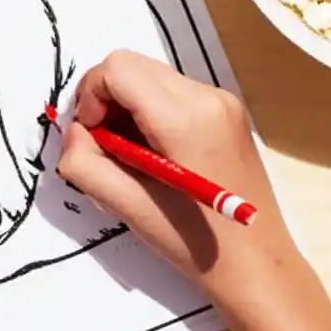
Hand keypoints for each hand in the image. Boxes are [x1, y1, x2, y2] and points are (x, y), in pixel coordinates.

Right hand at [55, 50, 296, 294]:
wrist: (256, 264)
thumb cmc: (193, 244)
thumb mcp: (128, 208)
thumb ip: (85, 164)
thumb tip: (74, 132)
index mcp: (185, 119)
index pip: (118, 68)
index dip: (91, 96)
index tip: (93, 137)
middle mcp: (208, 97)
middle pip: (133, 65)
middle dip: (106, 99)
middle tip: (105, 147)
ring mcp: (222, 102)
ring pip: (151, 77)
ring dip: (127, 107)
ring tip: (131, 157)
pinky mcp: (228, 112)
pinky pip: (172, 93)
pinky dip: (150, 113)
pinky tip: (155, 156)